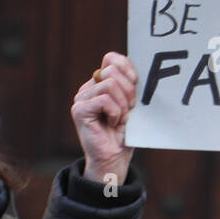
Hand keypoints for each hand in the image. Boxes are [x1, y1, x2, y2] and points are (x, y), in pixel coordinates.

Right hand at [72, 52, 137, 185]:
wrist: (115, 159)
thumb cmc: (125, 134)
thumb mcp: (132, 104)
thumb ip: (130, 85)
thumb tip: (140, 68)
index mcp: (99, 84)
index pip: (110, 59)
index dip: (126, 66)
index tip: (136, 82)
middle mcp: (88, 89)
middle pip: (111, 70)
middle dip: (128, 89)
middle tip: (130, 109)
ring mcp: (81, 99)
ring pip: (109, 85)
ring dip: (122, 104)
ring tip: (121, 119)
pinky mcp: (79, 110)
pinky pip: (104, 99)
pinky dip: (115, 112)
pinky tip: (113, 123)